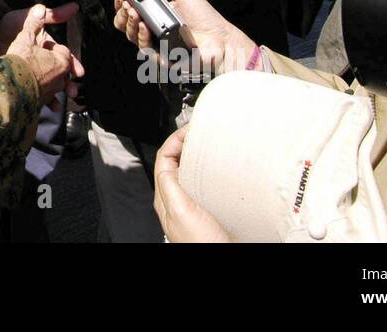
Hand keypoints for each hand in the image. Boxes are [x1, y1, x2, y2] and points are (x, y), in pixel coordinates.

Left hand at [0, 3, 83, 104]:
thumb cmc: (8, 25)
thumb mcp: (30, 18)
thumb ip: (50, 15)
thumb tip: (74, 6)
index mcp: (46, 46)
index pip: (64, 57)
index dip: (73, 64)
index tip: (79, 72)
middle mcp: (41, 60)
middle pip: (60, 74)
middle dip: (68, 83)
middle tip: (72, 91)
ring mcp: (31, 72)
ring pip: (50, 86)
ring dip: (57, 95)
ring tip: (60, 103)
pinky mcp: (22, 82)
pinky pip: (35, 94)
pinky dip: (43, 102)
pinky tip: (48, 107)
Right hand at [111, 0, 255, 76]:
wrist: (220, 39)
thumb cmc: (204, 17)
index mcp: (154, 13)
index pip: (129, 9)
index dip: (121, 2)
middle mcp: (151, 29)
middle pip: (124, 23)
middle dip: (121, 12)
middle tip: (127, 3)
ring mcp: (155, 43)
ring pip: (130, 35)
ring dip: (130, 22)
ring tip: (136, 12)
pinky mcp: (161, 56)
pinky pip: (144, 49)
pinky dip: (143, 37)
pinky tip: (147, 27)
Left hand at [153, 127, 232, 242]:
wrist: (222, 257)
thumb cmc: (200, 243)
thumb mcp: (180, 209)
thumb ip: (169, 185)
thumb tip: (166, 160)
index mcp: (165, 197)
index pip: (164, 158)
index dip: (174, 140)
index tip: (188, 129)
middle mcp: (177, 200)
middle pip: (177, 163)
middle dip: (187, 145)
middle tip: (200, 133)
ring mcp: (193, 206)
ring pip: (191, 173)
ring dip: (199, 157)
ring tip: (210, 146)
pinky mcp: (209, 211)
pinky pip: (205, 185)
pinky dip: (211, 173)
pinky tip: (221, 172)